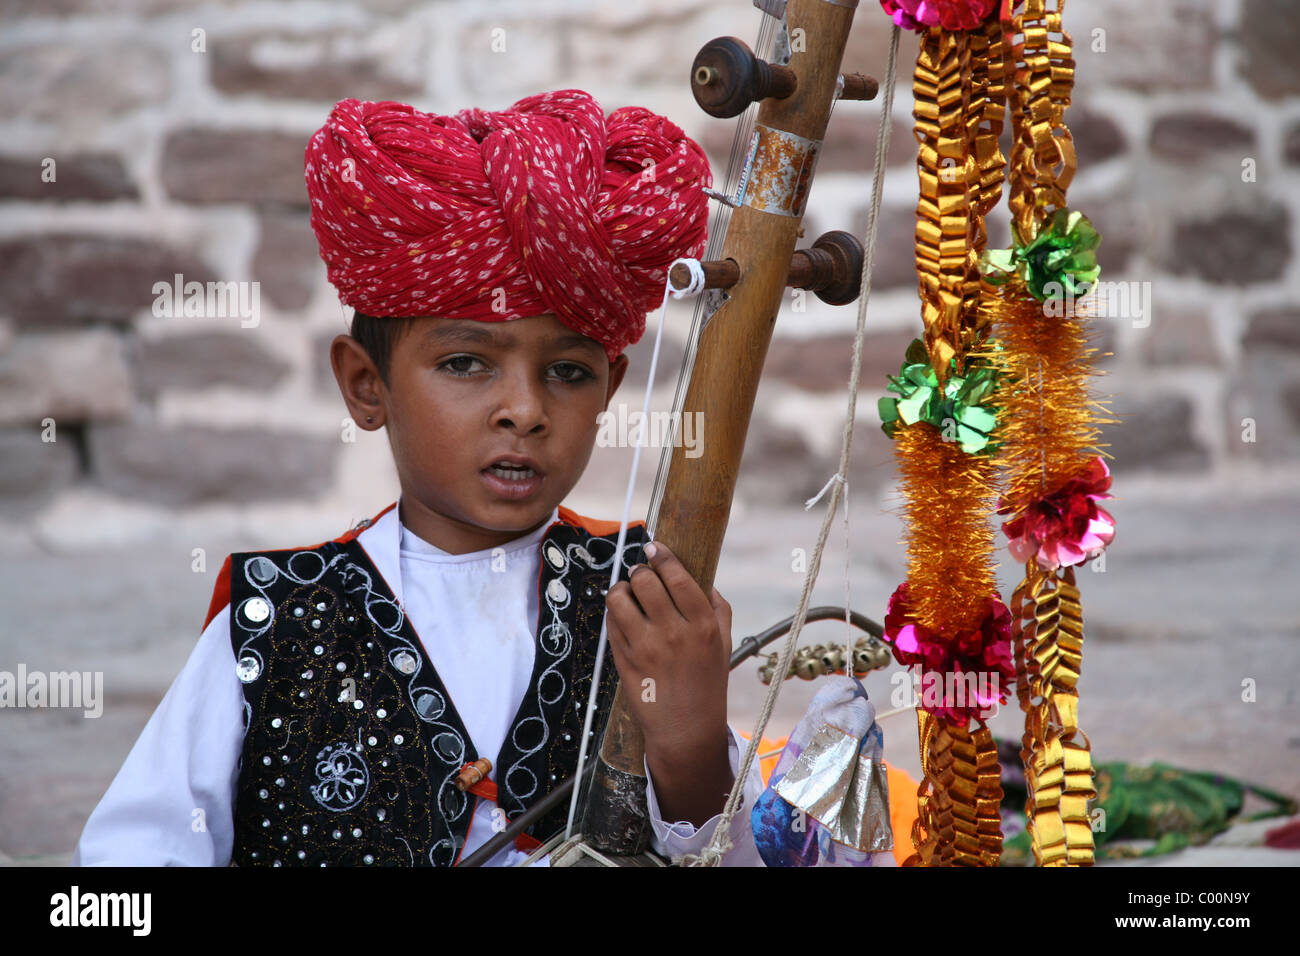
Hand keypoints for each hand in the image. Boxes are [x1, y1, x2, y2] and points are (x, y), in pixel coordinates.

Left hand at [604, 540, 734, 826]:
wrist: (687, 729)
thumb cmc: (708, 683)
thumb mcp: (724, 644)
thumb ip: (717, 608)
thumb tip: (702, 578)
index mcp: (703, 626)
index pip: (677, 576)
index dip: (661, 556)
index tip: (653, 548)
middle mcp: (674, 634)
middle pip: (644, 581)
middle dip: (639, 572)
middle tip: (641, 575)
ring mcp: (646, 648)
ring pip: (620, 599)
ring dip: (621, 590)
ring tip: (627, 593)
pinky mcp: (625, 661)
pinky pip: (611, 624)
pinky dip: (614, 614)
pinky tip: (624, 617)